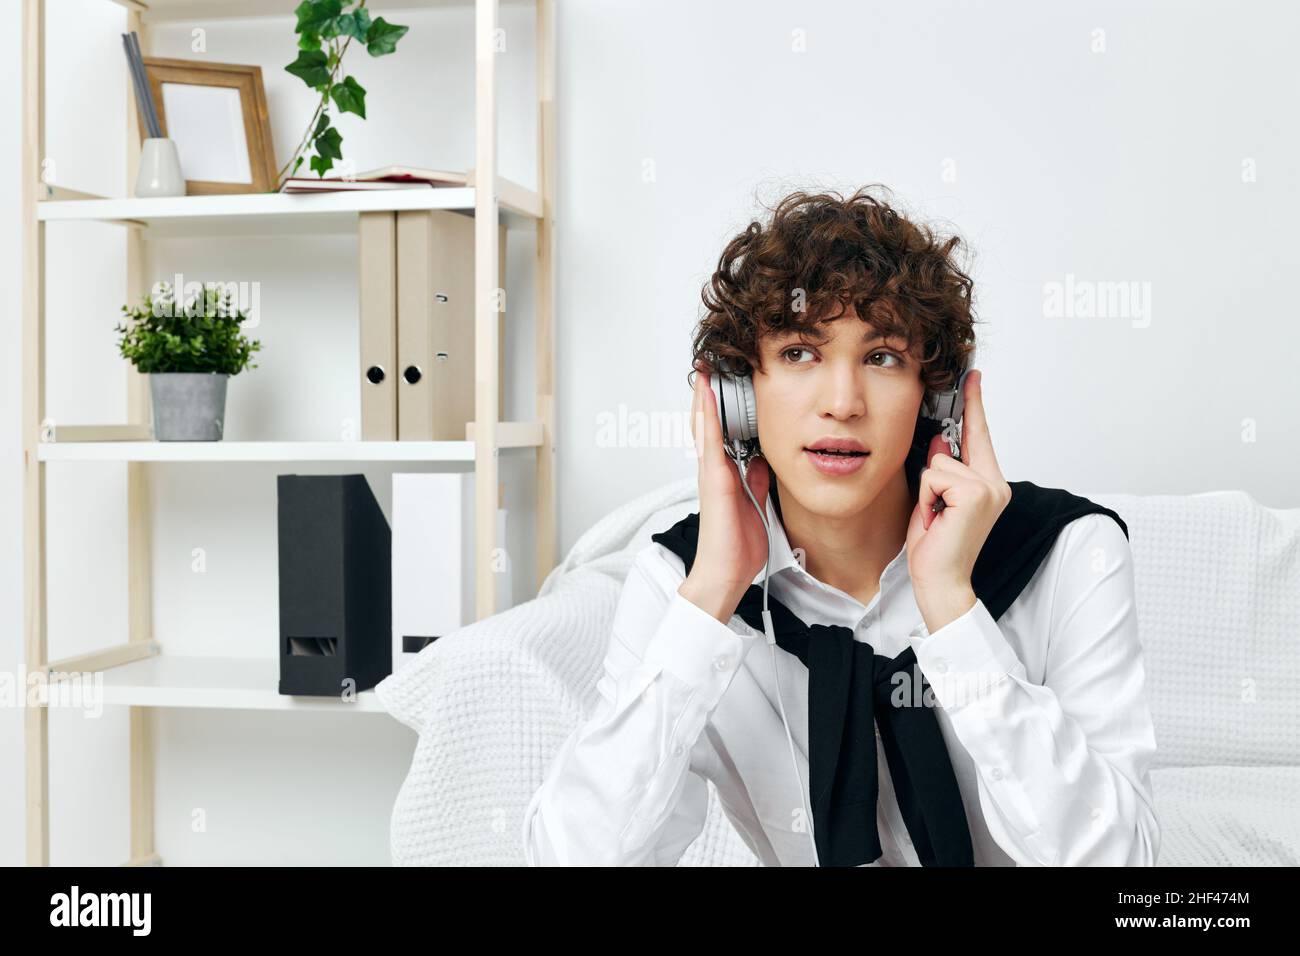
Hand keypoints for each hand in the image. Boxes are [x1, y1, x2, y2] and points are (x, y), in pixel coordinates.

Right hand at [678, 359, 771, 622]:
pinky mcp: (714, 479)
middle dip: (706, 397)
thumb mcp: (757, 502)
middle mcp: (713, 470)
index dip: (717, 408)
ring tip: (704, 371)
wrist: (726, 572)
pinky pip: (710, 442)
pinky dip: (707, 418)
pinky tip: (707, 398)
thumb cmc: (738, 545)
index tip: (720, 383)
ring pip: (704, 428)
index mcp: (724, 475)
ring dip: (703, 399)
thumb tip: (763, 460)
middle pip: (706, 425)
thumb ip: (757, 480)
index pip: (719, 434)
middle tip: (707, 366)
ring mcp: (711, 473)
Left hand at [905, 369, 1010, 629]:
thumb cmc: (936, 549)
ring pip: (938, 464)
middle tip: (938, 515)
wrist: (941, 581)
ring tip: (937, 519)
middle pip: (950, 448)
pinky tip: (938, 519)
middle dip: (934, 478)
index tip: (972, 375)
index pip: (978, 435)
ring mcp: (988, 487)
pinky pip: (934, 475)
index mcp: (989, 484)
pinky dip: (929, 498)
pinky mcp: (975, 493)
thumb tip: (939, 444)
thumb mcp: (933, 501)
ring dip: (928, 492)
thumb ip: (941, 471)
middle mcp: (995, 483)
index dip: (973, 405)